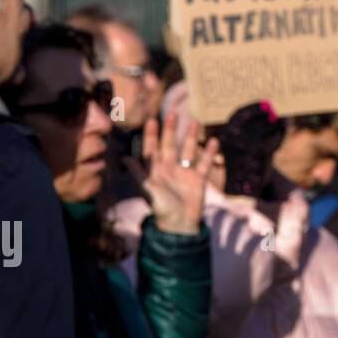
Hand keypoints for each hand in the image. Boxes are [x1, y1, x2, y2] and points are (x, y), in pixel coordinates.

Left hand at [124, 110, 217, 235]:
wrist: (180, 225)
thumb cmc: (161, 208)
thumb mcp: (148, 189)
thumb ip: (139, 173)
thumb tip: (124, 158)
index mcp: (155, 171)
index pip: (152, 149)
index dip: (151, 135)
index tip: (151, 120)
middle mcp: (169, 169)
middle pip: (169, 145)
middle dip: (170, 130)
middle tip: (172, 113)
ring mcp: (184, 173)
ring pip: (187, 150)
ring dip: (190, 137)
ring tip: (194, 122)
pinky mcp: (198, 179)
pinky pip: (205, 162)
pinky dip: (210, 152)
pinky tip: (214, 140)